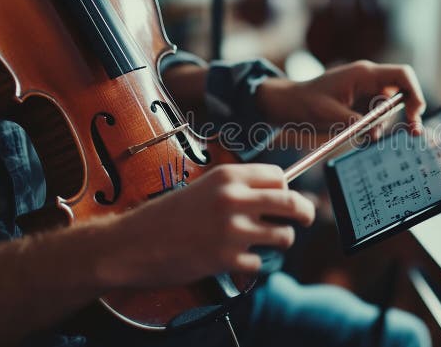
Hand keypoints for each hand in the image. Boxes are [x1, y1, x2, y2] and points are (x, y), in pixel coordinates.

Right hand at [101, 164, 314, 287]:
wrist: (134, 243)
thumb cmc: (168, 216)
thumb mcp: (203, 188)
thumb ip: (237, 188)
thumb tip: (280, 191)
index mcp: (228, 177)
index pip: (279, 175)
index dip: (287, 187)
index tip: (288, 196)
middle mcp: (234, 200)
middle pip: (292, 202)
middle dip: (305, 212)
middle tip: (306, 218)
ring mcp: (232, 230)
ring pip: (284, 235)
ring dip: (280, 241)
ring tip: (265, 242)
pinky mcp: (227, 259)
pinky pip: (261, 262)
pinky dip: (253, 264)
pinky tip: (235, 259)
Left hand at [257, 60, 426, 135]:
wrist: (289, 104)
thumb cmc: (305, 102)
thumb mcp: (326, 113)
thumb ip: (351, 120)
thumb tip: (372, 131)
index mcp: (363, 74)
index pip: (401, 75)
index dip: (414, 92)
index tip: (415, 113)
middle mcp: (368, 80)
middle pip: (402, 91)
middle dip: (409, 111)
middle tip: (414, 132)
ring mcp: (365, 91)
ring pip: (390, 107)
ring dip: (386, 124)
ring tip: (371, 137)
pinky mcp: (360, 103)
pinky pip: (377, 115)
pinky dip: (376, 127)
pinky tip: (366, 137)